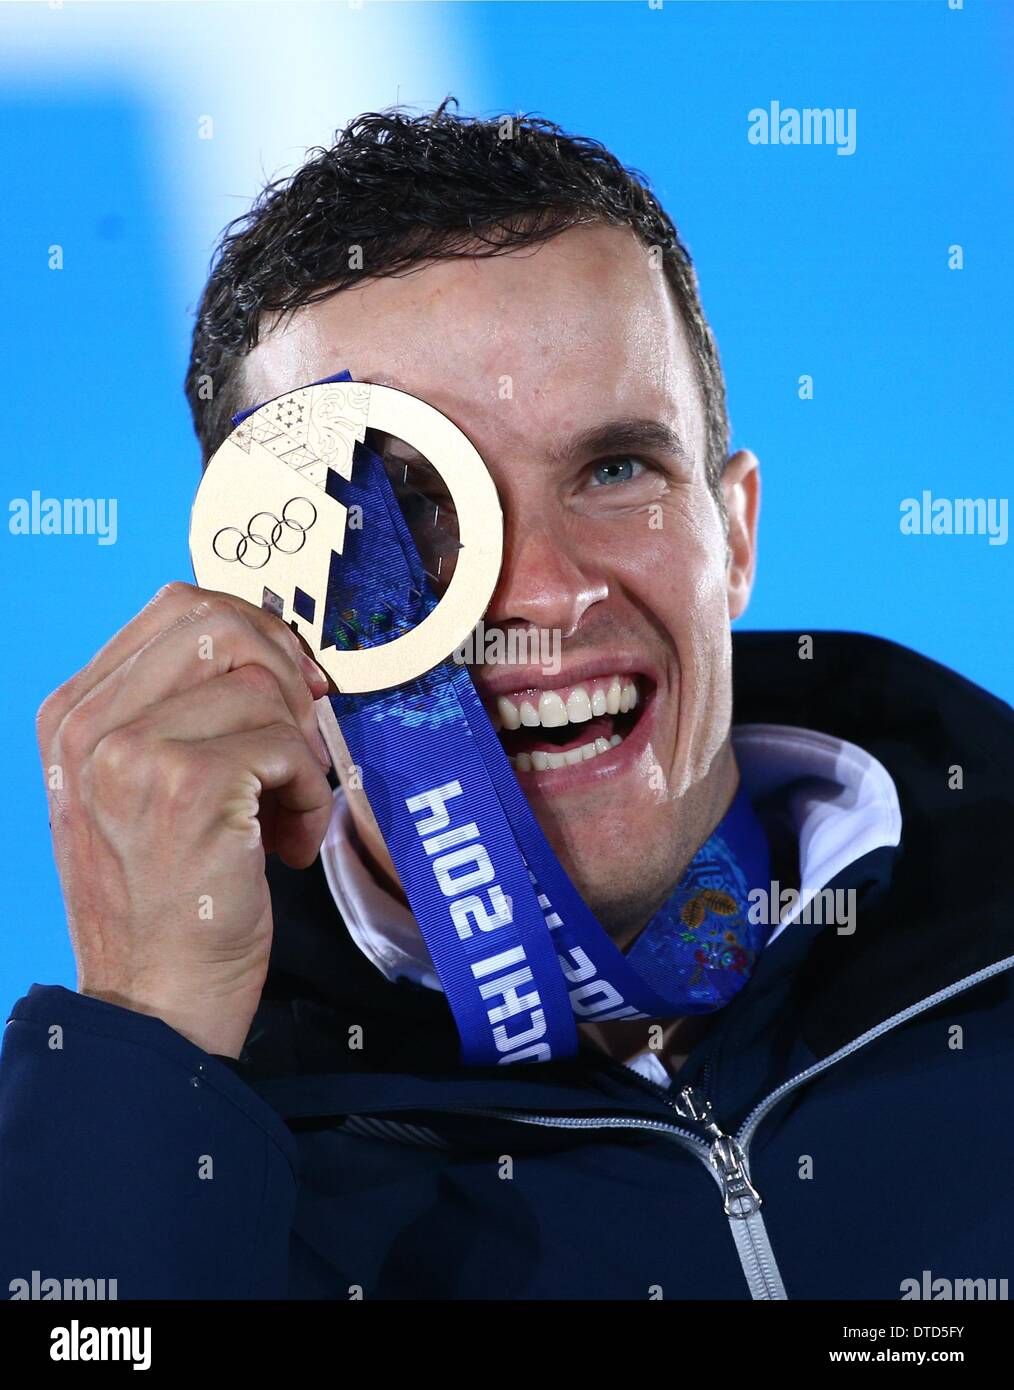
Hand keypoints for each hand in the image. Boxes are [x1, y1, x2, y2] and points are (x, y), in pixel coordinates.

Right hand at [36, 582, 333, 1057]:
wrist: (152, 1004)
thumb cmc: (165, 900)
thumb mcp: (140, 790)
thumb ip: (179, 712)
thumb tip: (274, 652)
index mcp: (73, 715)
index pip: (180, 607)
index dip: (255, 635)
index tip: (290, 685)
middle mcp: (89, 726)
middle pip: (220, 623)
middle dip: (284, 674)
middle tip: (301, 740)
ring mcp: (132, 753)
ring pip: (263, 687)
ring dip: (299, 753)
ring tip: (282, 816)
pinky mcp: (189, 786)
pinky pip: (287, 743)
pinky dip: (307, 794)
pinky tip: (285, 845)